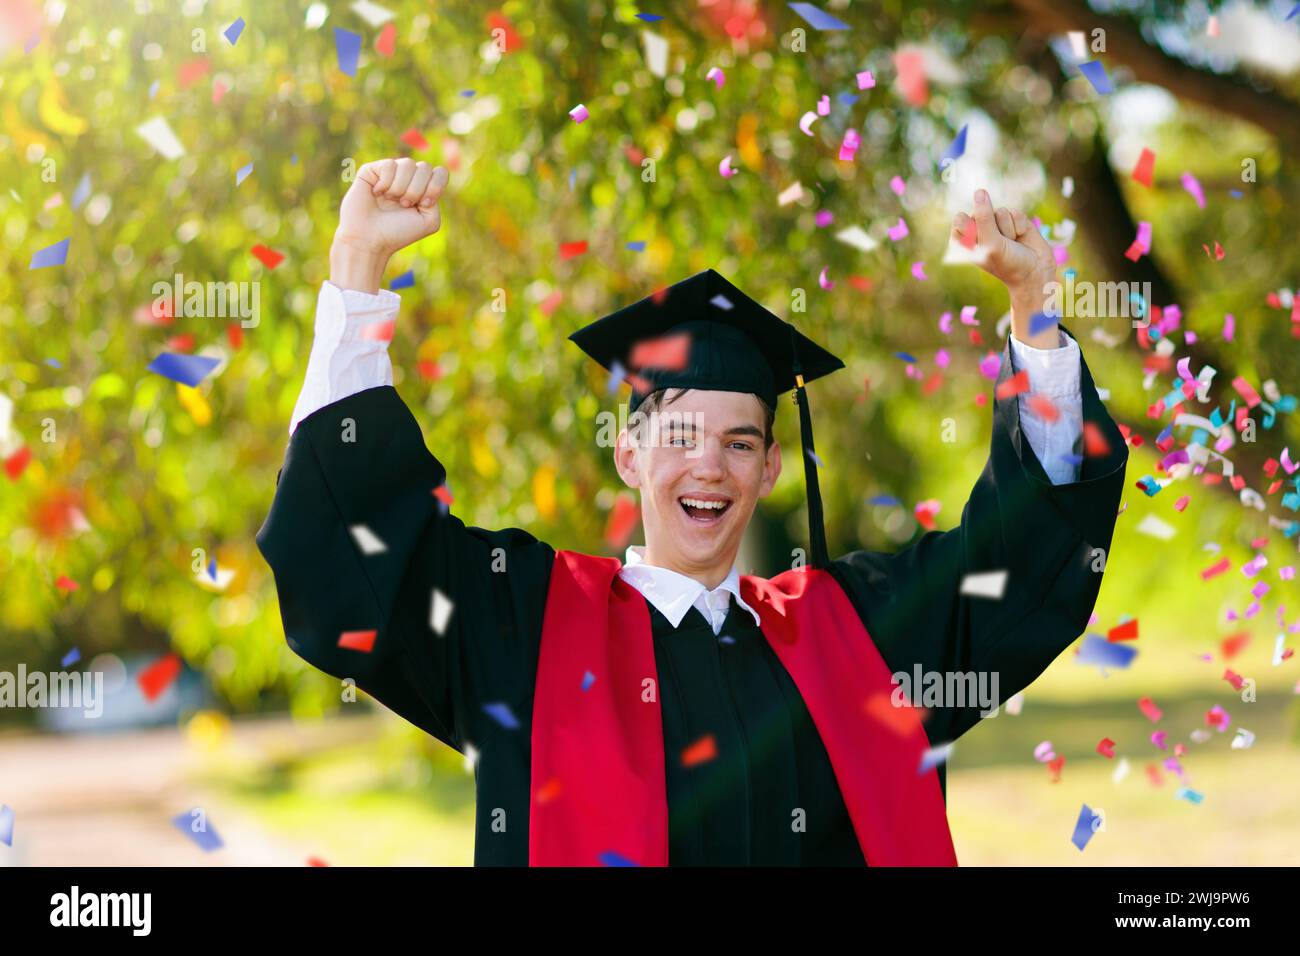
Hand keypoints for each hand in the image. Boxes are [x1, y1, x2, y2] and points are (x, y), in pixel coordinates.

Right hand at [336, 158, 448, 255]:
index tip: (424, 204)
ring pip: (408, 164)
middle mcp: (408, 179)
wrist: (369, 239)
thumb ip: (436, 196)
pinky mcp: (372, 170)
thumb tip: (425, 175)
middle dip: (416, 190)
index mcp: (423, 190)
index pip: (440, 173)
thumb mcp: (429, 220)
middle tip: (403, 205)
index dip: (435, 187)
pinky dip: (386, 183)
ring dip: (401, 187)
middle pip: (425, 167)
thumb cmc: (398, 232)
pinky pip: (389, 165)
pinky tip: (377, 193)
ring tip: (390, 200)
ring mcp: (390, 174)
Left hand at [952, 189, 1059, 348]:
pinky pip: (1015, 212)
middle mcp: (979, 228)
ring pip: (1000, 211)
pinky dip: (1019, 226)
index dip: (974, 231)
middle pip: (980, 211)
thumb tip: (980, 191)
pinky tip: (1021, 237)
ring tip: (1011, 243)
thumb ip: (983, 217)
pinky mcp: (1015, 219)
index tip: (983, 247)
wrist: (1034, 272)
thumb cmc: (1007, 264)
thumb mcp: (990, 244)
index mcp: (964, 239)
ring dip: (1008, 230)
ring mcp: (997, 223)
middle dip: (992, 229)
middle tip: (999, 246)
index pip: (960, 219)